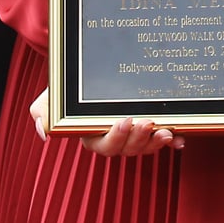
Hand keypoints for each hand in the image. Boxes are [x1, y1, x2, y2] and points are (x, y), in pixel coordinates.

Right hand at [29, 88, 182, 157]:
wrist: (86, 72)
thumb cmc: (68, 88)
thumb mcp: (51, 96)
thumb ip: (42, 111)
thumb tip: (44, 132)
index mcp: (91, 136)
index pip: (103, 146)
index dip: (116, 138)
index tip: (125, 120)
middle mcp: (113, 139)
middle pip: (127, 149)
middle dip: (139, 139)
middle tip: (148, 122)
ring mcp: (132, 135)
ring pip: (145, 147)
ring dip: (156, 142)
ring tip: (167, 131)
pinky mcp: (148, 128)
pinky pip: (161, 139)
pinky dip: (172, 142)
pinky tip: (181, 139)